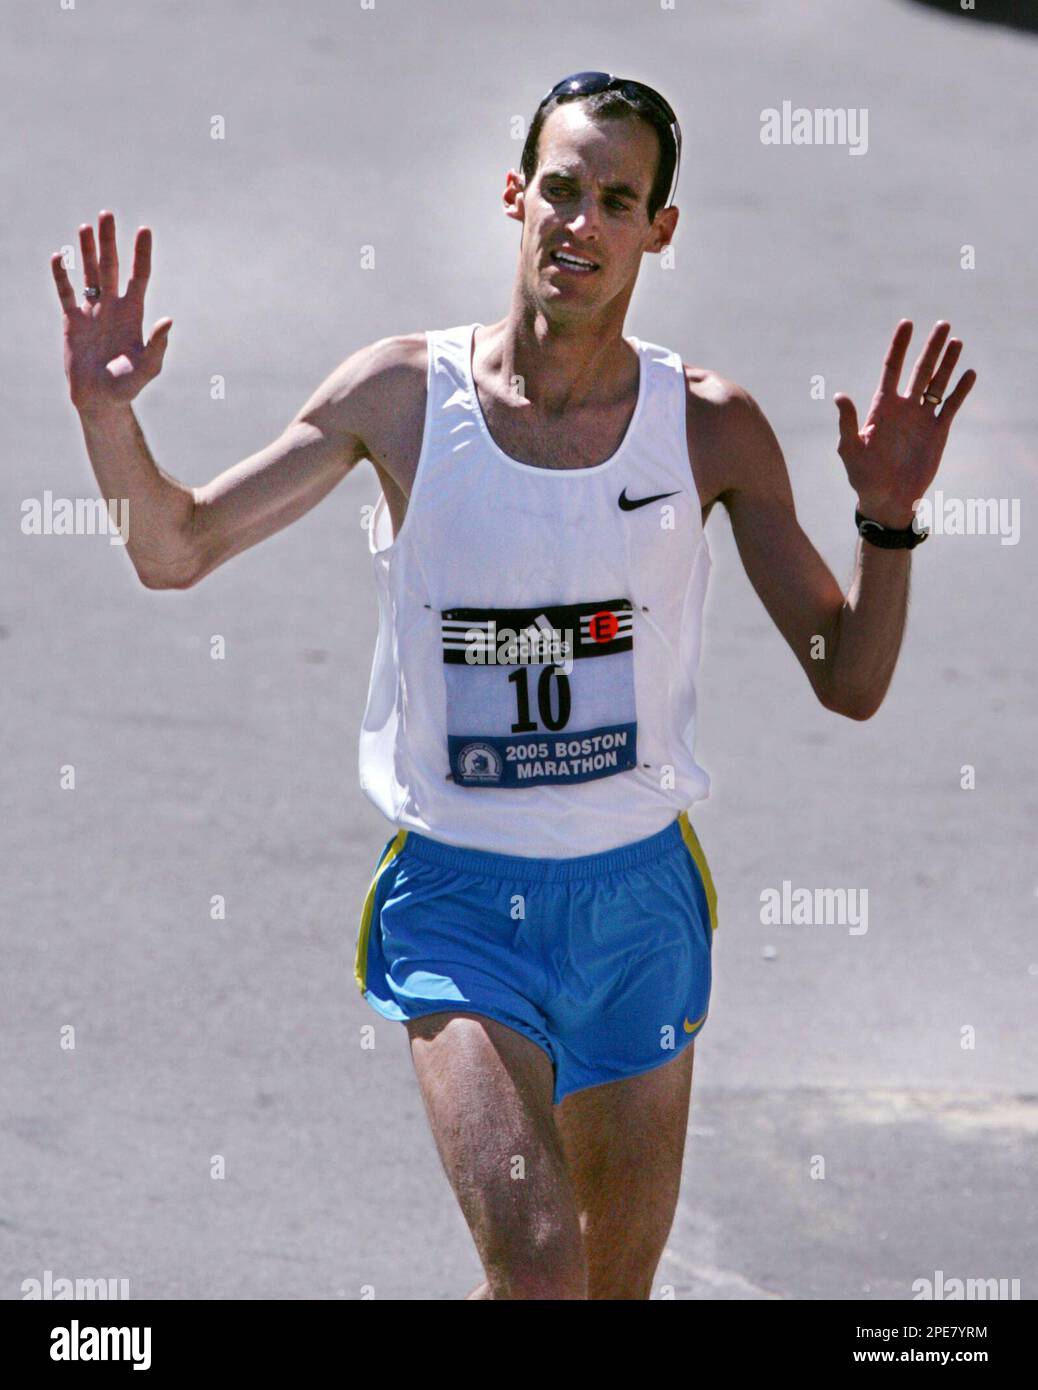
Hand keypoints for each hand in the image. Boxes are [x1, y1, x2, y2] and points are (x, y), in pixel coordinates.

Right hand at [51, 211, 172, 413]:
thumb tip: (168, 320)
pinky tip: (59, 256)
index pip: (139, 276)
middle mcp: (113, 307)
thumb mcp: (148, 367)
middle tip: (107, 214)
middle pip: (111, 266)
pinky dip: (61, 276)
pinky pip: (66, 293)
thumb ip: (158, 345)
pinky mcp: (73, 321)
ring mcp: (92, 312)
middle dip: (110, 241)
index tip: (144, 230)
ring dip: (86, 251)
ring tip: (85, 227)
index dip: (142, 254)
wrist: (100, 400)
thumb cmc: (128, 386)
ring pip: (88, 273)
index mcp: (134, 314)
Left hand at [834, 320, 975, 527]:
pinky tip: (969, 374)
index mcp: (882, 406)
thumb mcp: (851, 449)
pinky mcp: (937, 431)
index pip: (891, 368)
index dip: (899, 346)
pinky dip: (960, 391)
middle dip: (931, 348)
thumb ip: (847, 422)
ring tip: (957, 341)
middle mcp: (904, 407)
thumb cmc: (863, 476)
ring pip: (937, 383)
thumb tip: (839, 395)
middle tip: (943, 324)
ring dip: (948, 363)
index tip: (907, 323)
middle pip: (920, 370)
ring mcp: (922, 418)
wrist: (888, 499)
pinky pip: (951, 406)